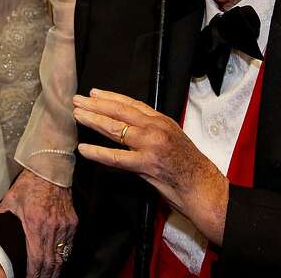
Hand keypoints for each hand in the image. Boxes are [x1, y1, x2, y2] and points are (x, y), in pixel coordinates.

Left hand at [0, 170, 75, 277]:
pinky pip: (70, 247)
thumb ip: (1, 219)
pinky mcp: (73, 223)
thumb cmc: (29, 184)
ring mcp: (64, 226)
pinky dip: (63, 259)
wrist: (50, 169)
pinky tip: (58, 264)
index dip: (33, 274)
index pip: (36, 259)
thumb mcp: (10, 201)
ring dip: (54, 271)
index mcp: (35, 223)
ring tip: (47, 277)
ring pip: (62, 258)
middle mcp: (52, 227)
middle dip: (44, 276)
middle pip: (51, 263)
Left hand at [74, 88, 227, 246]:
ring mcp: (151, 145)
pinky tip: (83, 148)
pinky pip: (116, 157)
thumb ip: (152, 130)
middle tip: (77, 100)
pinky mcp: (146, 164)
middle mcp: (156, 128)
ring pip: (116, 129)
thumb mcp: (172, 138)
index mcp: (162, 120)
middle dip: (96, 105)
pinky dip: (97, 152)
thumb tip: (127, 125)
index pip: (131, 104)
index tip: (94, 93)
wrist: (203, 187)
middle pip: (120, 112)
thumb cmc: (188, 166)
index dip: (111, 97)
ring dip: (93, 121)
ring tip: (78, 115)